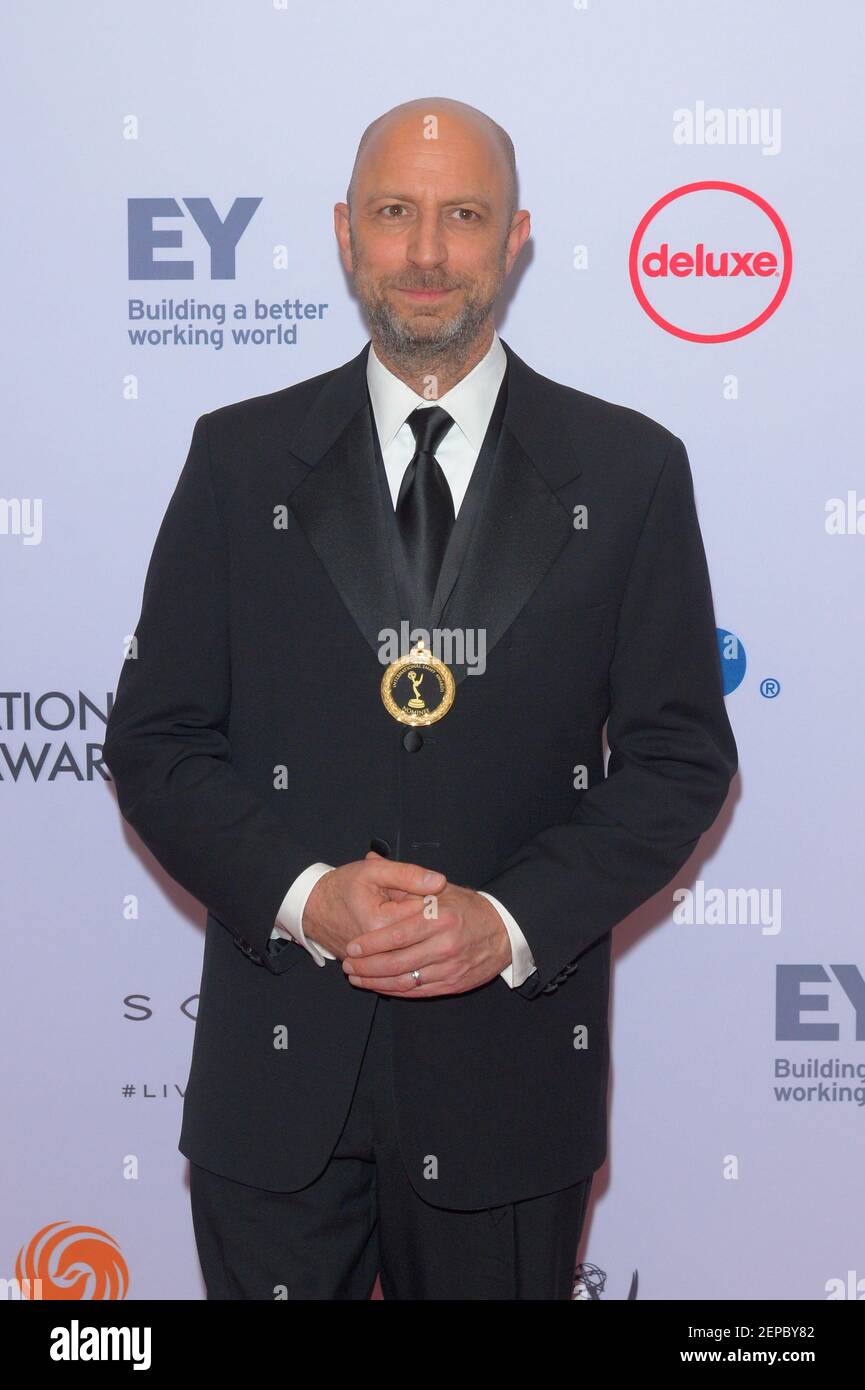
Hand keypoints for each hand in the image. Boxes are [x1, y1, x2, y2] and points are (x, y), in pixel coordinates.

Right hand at [302, 856, 445, 960]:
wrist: (312, 908)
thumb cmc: (342, 886)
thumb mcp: (373, 871)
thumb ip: (407, 874)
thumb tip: (439, 882)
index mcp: (381, 922)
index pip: (423, 913)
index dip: (428, 899)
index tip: (423, 891)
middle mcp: (377, 949)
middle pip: (419, 937)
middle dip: (423, 921)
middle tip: (415, 905)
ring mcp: (372, 963)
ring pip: (411, 954)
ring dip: (418, 940)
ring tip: (410, 923)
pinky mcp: (369, 969)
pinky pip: (398, 965)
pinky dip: (407, 955)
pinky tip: (410, 943)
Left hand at [341, 879, 512, 996]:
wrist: (504, 932)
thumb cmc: (468, 908)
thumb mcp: (441, 889)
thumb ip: (406, 880)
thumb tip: (372, 859)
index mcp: (440, 919)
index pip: (398, 936)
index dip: (371, 944)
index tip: (352, 947)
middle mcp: (445, 946)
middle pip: (397, 963)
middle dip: (367, 966)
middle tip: (347, 964)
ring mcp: (449, 969)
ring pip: (405, 981)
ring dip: (376, 981)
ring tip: (356, 976)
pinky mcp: (452, 985)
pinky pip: (417, 992)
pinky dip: (394, 990)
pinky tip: (379, 986)